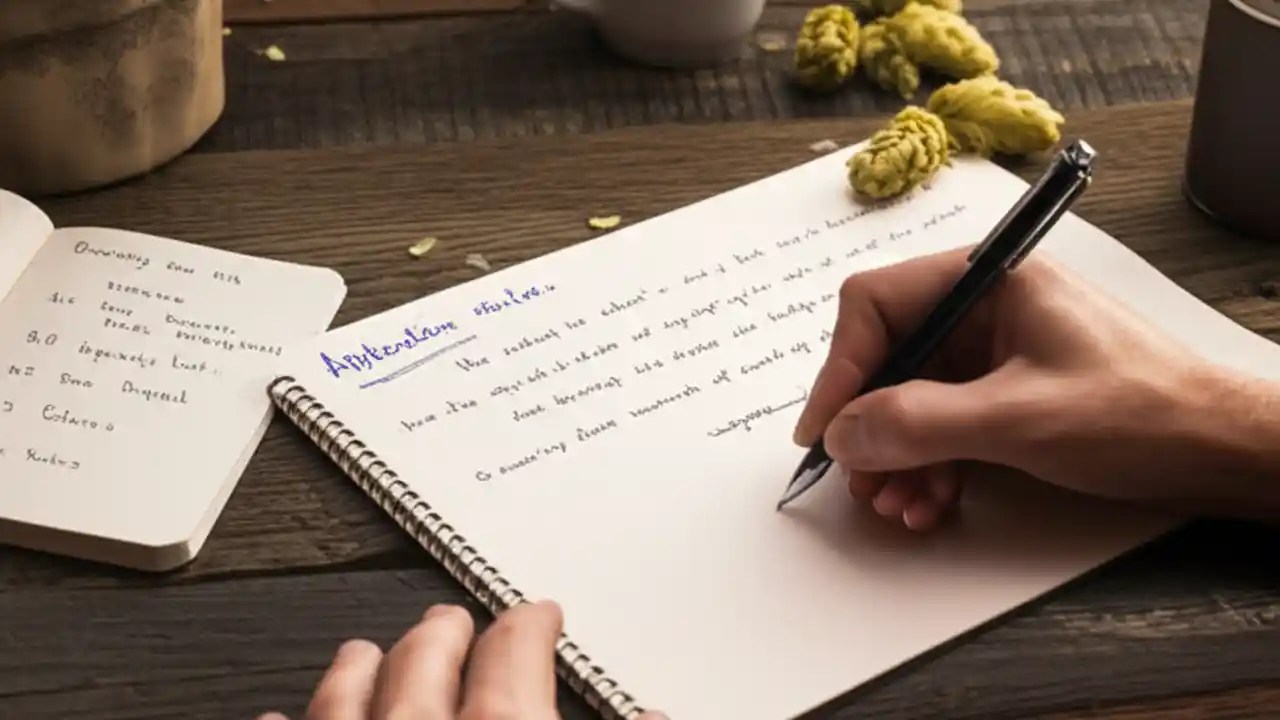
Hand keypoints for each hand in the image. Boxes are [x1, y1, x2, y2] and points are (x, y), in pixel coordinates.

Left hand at [258, 600, 665, 719]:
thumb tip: (653, 712)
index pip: (517, 652)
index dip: (531, 625)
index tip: (539, 614)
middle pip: (427, 657)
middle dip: (444, 632)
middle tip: (452, 618)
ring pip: (345, 695)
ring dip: (360, 668)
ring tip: (364, 653)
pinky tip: (279, 718)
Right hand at [793, 247, 1279, 530]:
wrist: (1219, 453)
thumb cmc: (1137, 414)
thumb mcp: (1018, 419)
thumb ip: (920, 422)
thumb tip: (840, 434)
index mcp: (987, 280)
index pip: (875, 305)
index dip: (839, 369)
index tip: (823, 432)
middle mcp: (982, 308)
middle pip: (887, 358)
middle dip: (870, 427)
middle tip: (862, 483)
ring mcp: (993, 352)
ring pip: (910, 399)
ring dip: (896, 457)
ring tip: (899, 507)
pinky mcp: (1004, 393)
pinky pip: (942, 424)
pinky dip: (929, 465)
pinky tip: (930, 504)